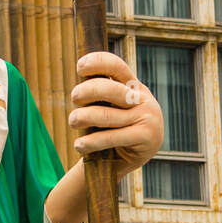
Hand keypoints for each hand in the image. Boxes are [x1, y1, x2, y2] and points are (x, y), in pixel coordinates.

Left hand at [68, 52, 163, 179]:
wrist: (130, 160)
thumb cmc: (112, 128)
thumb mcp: (110, 106)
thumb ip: (100, 93)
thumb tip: (76, 81)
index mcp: (134, 86)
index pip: (116, 66)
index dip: (97, 62)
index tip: (80, 68)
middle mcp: (143, 99)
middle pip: (109, 89)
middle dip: (86, 91)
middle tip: (74, 97)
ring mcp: (147, 118)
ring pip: (105, 116)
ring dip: (82, 117)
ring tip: (73, 121)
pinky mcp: (146, 138)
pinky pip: (110, 138)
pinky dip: (90, 142)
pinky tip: (79, 145)